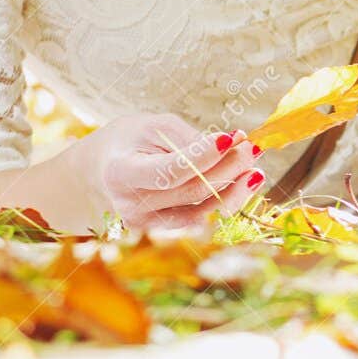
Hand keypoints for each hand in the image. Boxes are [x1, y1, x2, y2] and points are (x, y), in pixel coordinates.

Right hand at [70, 114, 264, 232]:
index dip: (204, 156)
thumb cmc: (130, 141)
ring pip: (201, 209)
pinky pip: (198, 219)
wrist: (102, 170)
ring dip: (235, 188)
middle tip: (252, 147)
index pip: (170, 170)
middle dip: (229, 167)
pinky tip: (244, 184)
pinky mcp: (159, 231)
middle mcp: (131, 204)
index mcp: (121, 172)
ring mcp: (145, 223)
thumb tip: (232, 146)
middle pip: (192, 189)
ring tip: (255, 166)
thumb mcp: (153, 127)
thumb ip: (189, 138)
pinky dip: (224, 201)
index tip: (233, 138)